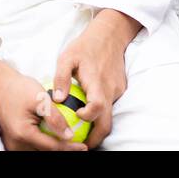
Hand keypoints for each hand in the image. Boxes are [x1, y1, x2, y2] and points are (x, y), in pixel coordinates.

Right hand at [0, 67, 89, 150]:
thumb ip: (55, 118)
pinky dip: (45, 143)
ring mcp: (14, 144)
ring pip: (39, 151)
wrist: (1, 85)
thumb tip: (69, 135)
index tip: (84, 146)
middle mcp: (16, 143)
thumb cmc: (20, 88)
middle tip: (80, 146)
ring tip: (71, 143)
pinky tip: (57, 138)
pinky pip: (33, 146)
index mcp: (23, 134)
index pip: (52, 147)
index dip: (70, 148)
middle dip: (63, 150)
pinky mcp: (14, 141)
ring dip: (53, 147)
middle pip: (45, 152)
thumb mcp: (40, 99)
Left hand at [52, 16, 130, 148]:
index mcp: (96, 81)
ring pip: (110, 115)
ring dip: (98, 125)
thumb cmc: (85, 45)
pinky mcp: (120, 89)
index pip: (97, 107)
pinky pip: (111, 105)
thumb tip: (58, 100)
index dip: (88, 117)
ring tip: (82, 129)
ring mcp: (117, 90)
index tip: (77, 117)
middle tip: (81, 144)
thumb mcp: (67, 57)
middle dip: (95, 137)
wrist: (110, 34)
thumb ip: (61, 78)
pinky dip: (101, 112)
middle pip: (107, 122)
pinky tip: (89, 110)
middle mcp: (110, 89)